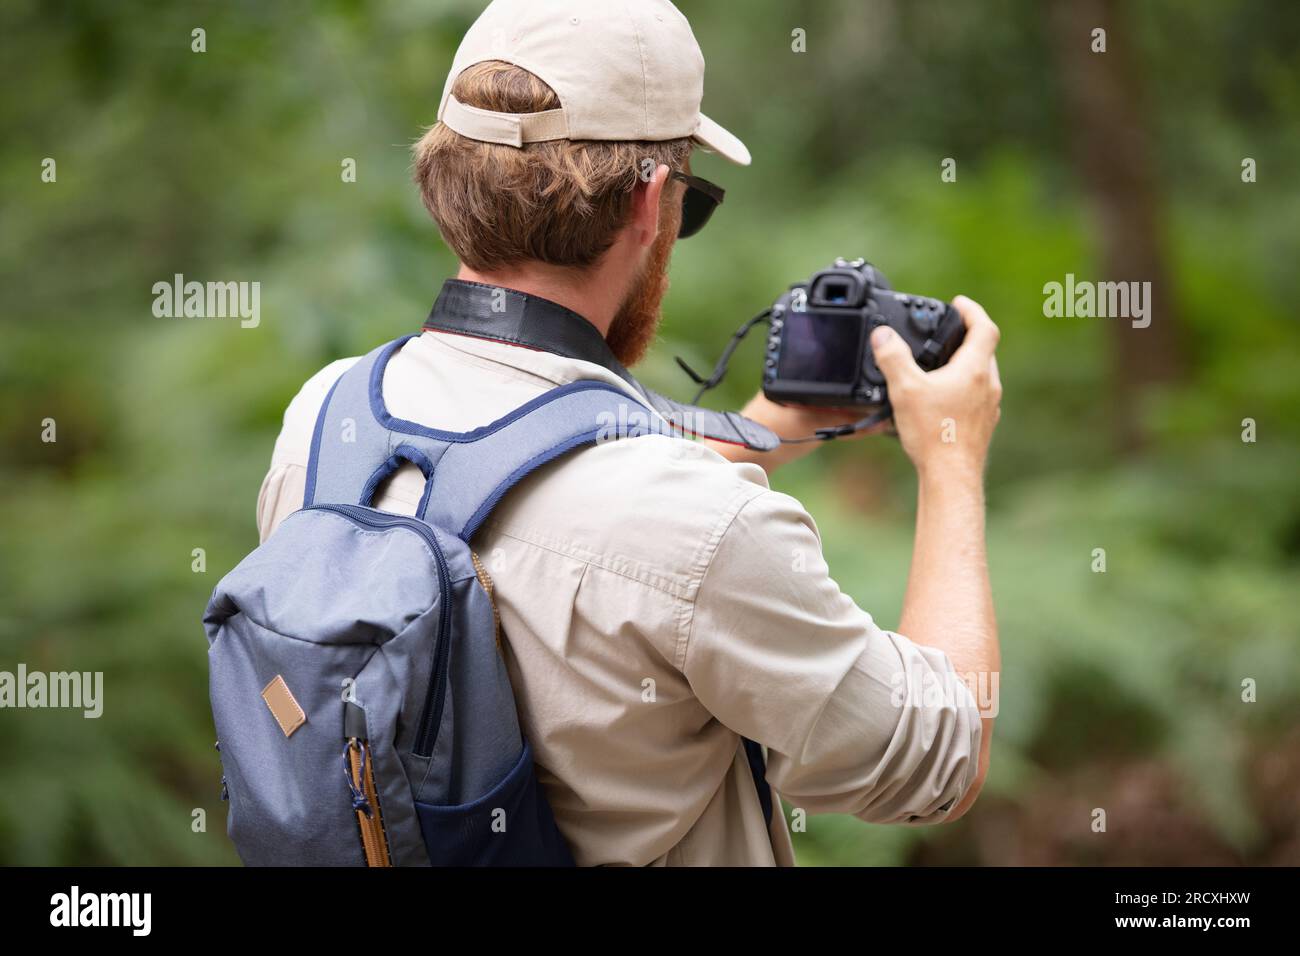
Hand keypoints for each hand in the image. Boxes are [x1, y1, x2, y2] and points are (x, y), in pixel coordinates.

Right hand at [870, 295, 1001, 476]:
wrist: (951, 477)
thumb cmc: (933, 434)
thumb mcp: (904, 389)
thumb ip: (893, 357)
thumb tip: (883, 335)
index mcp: (974, 370)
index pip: (984, 327)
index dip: (972, 311)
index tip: (959, 304)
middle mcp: (988, 386)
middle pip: (985, 351)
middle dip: (968, 337)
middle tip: (949, 332)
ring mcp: (989, 408)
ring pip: (982, 376)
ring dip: (967, 365)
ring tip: (943, 366)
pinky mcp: (983, 426)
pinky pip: (977, 399)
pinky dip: (964, 391)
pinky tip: (943, 401)